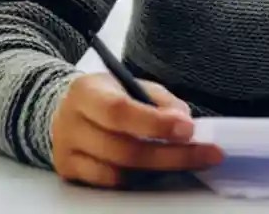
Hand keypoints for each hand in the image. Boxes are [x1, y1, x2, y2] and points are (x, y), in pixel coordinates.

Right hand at [49, 72, 224, 187]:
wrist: (63, 110)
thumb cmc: (107, 97)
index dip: (155, 124)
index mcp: (87, 91)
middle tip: (205, 154)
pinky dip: (136, 180)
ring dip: (158, 170)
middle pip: (122, 148)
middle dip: (170, 155)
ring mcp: (67, 150)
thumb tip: (184, 122)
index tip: (188, 130)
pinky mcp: (69, 171)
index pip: (119, 111)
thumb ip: (160, 101)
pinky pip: (107, 183)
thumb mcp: (133, 86)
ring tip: (187, 162)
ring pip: (117, 171)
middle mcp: (71, 122)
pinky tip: (156, 172)